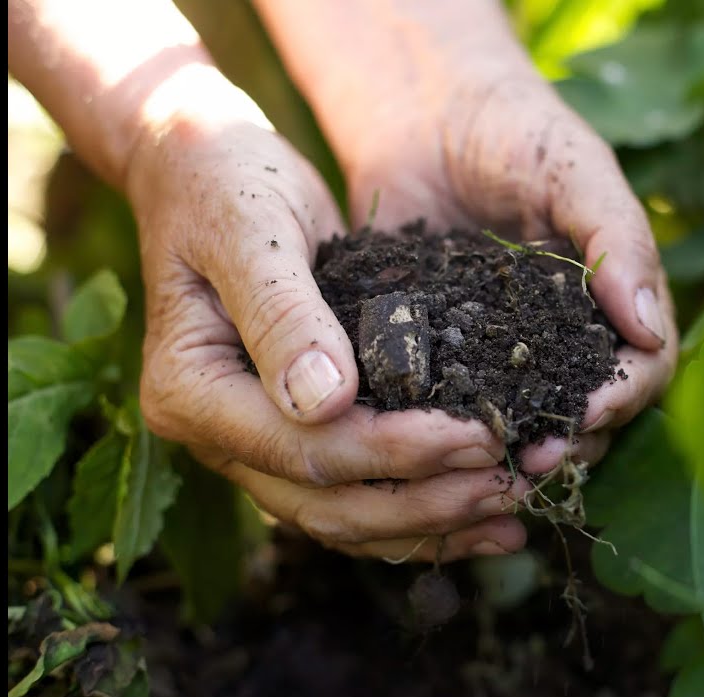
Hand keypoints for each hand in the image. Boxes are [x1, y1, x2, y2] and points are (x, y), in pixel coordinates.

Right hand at [125, 107, 534, 561]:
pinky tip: (486, 516)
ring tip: (514, 512)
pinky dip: (420, 509)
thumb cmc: (226, 183)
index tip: (478, 436)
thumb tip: (325, 402)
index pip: (301, 449)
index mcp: (189, 391)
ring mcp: (252, 444)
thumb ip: (283, 313)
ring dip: (432, 522)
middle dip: (426, 502)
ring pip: (345, 516)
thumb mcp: (253, 229)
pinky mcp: (294, 435)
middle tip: (511, 485)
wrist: (205, 168)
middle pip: (326, 503)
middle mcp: (215, 435)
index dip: (394, 452)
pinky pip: (357, 493)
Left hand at [334, 69, 679, 467]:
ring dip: (513, 450)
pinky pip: (454, 401)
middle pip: (590, 413)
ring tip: (486, 466)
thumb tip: (648, 330)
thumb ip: (617, 241)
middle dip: (568, 441)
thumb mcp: (576, 172)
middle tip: (531, 459)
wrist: (425, 115)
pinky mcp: (443, 354)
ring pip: (525, 422)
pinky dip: (449, 427)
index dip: (623, 398)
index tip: (587, 411)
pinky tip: (428, 441)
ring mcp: (505, 353)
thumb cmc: (517, 130)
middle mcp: (566, 339)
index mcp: (614, 302)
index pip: (643, 369)